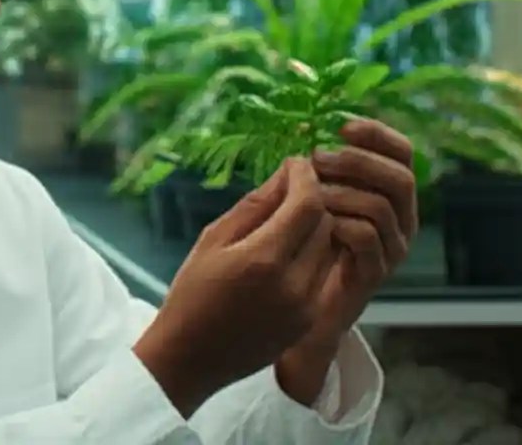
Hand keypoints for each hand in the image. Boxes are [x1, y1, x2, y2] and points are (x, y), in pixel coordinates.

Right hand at [135, 158, 334, 417]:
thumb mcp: (212, 240)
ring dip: (318, 225)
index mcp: (263, 260)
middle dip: (314, 198)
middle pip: (326, 224)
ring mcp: (306, 306)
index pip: (307, 205)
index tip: (295, 163)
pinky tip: (293, 245)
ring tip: (294, 213)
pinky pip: (324, 272)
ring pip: (331, 248)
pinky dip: (315, 252)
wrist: (190, 358)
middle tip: (296, 183)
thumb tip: (286, 174)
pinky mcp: (310, 320)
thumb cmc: (191, 292)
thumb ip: (254, 206)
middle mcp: (293, 284)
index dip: (306, 178)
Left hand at [276, 119, 418, 399]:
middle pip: (400, 177)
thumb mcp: (309, 196)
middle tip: (318, 159)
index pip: (402, 152)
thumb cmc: (301, 241)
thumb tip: (306, 129)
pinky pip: (368, 240)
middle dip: (358, 162)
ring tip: (309, 195)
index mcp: (388, 192)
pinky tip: (319, 225)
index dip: (378, 134)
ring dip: (343, 193)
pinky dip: (342, 225)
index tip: (341, 125)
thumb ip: (318, 167)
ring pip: (381, 207)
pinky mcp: (375, 274)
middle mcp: (400, 218)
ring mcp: (392, 248)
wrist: (297, 304)